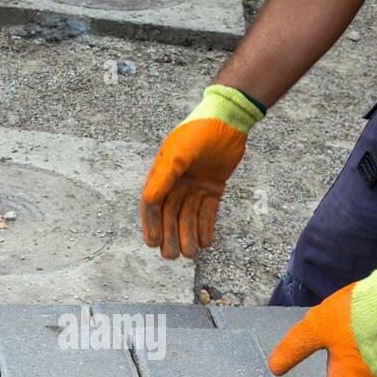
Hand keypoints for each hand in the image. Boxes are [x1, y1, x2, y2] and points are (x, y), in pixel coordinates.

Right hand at [139, 85, 262, 259]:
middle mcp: (177, 182)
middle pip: (170, 215)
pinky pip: (208, 213)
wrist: (228, 120)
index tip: (152, 243)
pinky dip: (206, 228)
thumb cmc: (199, 133)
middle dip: (170, 236)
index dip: (151, 225)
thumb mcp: (178, 154)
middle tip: (171, 256)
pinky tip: (205, 243)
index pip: (153, 204)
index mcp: (163, 174)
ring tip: (190, 254)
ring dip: (188, 235)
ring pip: (189, 217)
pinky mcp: (213, 188)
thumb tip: (148, 201)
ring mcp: (195, 186)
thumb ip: (163, 177)